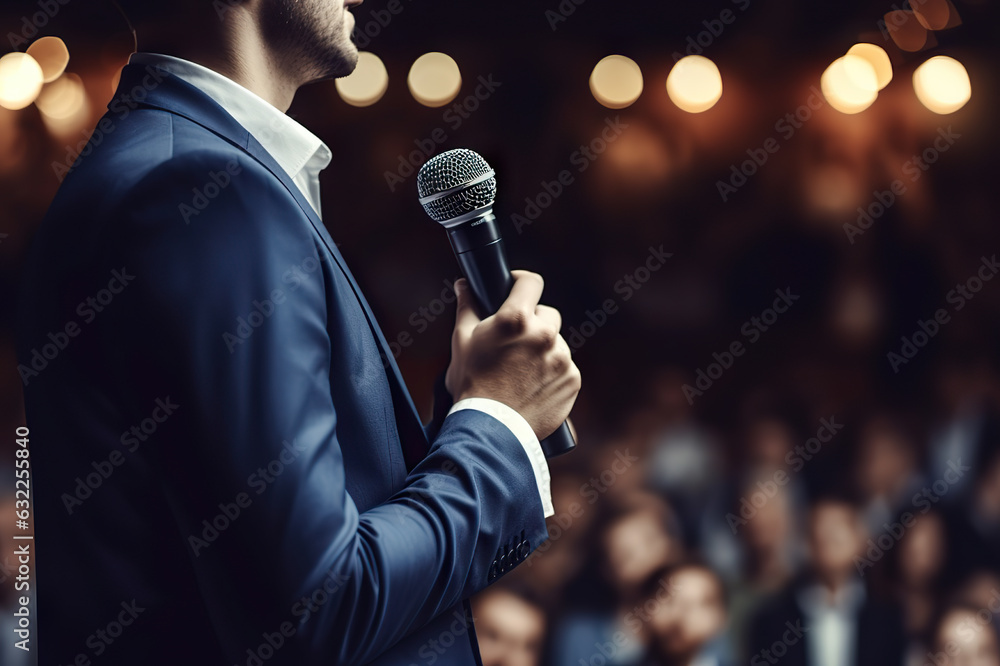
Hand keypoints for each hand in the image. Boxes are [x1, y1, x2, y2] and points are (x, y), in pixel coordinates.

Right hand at [446, 271, 581, 440]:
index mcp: (516, 320)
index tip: (516, 289)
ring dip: (543, 351)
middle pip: (547, 315)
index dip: (521, 283)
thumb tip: (464, 286)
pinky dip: (552, 374)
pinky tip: (533, 387)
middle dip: (532, 323)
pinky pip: (565, 368)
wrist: (491, 429)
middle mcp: (544, 335)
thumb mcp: (462, 341)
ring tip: (521, 373)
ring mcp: (562, 358)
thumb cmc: (471, 384)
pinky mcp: (573, 380)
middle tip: (514, 344)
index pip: (531, 282)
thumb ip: (467, 307)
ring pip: (556, 344)